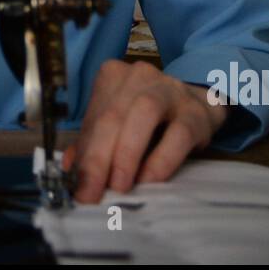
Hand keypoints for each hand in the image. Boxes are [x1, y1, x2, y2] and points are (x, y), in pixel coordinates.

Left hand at [62, 60, 228, 203]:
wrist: (197, 105)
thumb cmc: (149, 117)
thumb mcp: (119, 124)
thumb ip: (93, 143)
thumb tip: (71, 171)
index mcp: (113, 77)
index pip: (93, 118)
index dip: (84, 156)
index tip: (80, 189)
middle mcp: (139, 76)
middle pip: (112, 115)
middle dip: (99, 158)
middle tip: (93, 193)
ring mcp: (169, 89)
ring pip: (143, 113)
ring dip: (127, 153)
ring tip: (120, 185)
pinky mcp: (195, 110)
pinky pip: (178, 134)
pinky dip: (161, 159)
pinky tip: (149, 179)